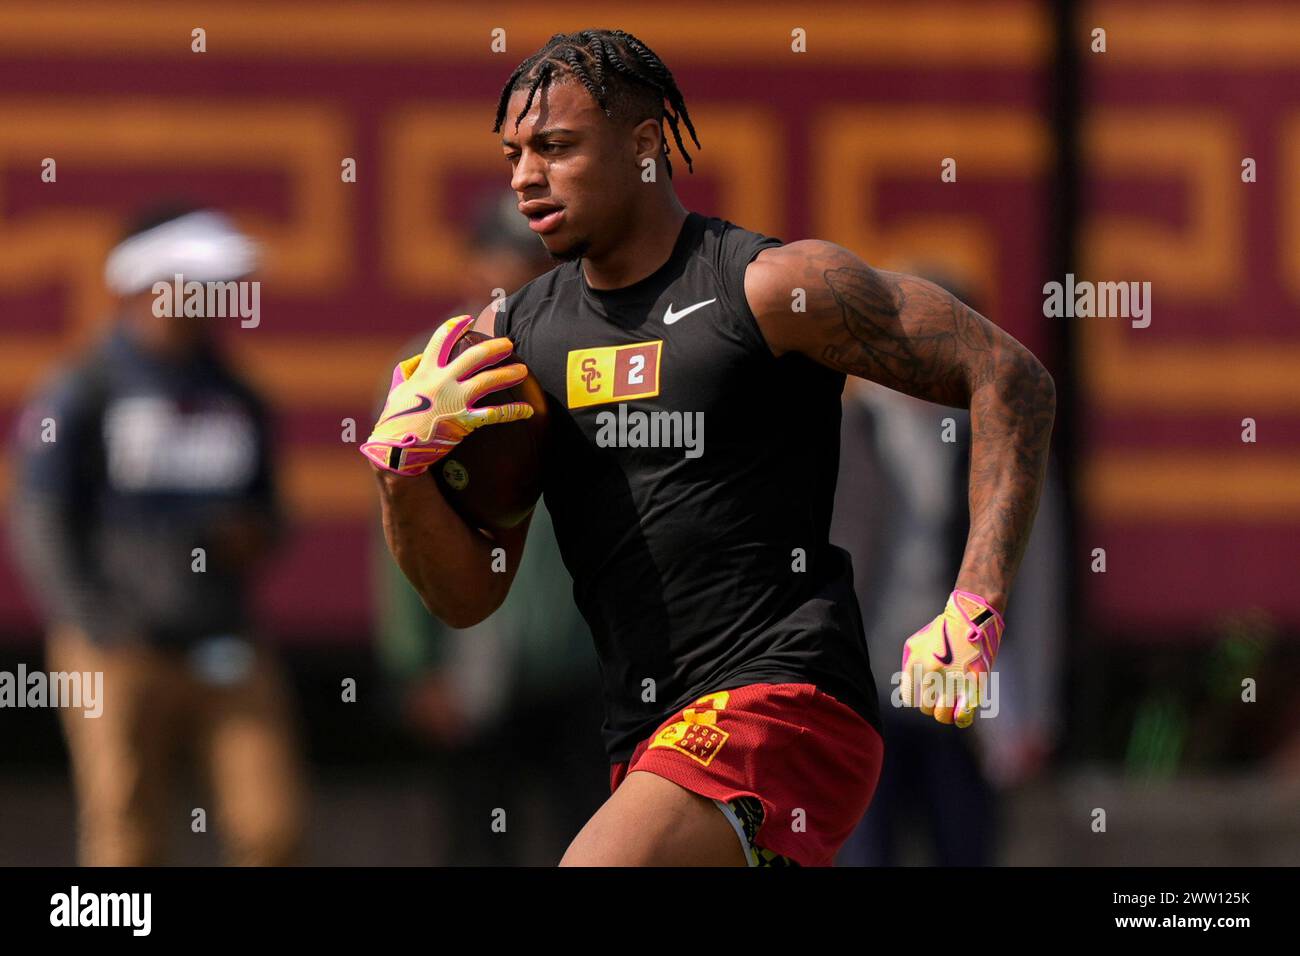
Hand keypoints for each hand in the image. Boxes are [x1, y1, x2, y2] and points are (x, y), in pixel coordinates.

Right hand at [361, 314, 533, 475]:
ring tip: (524, 369)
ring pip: (487, 381)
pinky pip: (493, 414)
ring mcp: (454, 400)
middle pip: (473, 356)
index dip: (455, 326)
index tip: (468, 319)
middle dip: (494, 347)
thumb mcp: (399, 390)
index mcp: (425, 372)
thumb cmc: (395, 420)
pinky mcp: (463, 421)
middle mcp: (442, 381)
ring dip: (508, 374)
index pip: (441, 340)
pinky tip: (528, 410)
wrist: (395, 448)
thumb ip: (410, 375)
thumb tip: (415, 363)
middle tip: (509, 343)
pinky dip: (512, 412)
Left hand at [899, 589, 1004, 727]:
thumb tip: (909, 689)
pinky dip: (961, 717)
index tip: (925, 692)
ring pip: (942, 715)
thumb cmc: (943, 630)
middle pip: (926, 707)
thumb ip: (910, 665)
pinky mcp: (973, 685)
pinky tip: (962, 712)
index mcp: (916, 665)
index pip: (909, 697)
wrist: (972, 617)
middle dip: (932, 703)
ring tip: (950, 704)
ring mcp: (953, 682)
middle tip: (940, 695)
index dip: (917, 696)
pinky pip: (963, 714)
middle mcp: (932, 676)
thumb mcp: (917, 642)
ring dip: (946, 712)